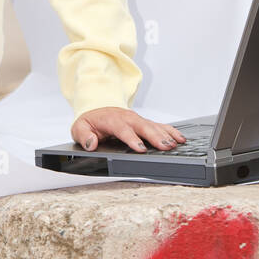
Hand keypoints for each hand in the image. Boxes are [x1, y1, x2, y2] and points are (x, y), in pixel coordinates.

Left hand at [71, 107, 186, 152]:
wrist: (97, 109)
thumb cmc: (90, 121)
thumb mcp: (79, 128)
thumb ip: (83, 135)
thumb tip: (91, 144)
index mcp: (112, 120)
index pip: (122, 129)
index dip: (132, 139)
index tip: (140, 148)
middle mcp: (127, 118)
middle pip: (142, 126)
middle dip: (154, 136)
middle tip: (165, 146)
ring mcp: (137, 119)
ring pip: (153, 126)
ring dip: (165, 134)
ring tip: (176, 143)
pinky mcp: (143, 122)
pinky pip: (159, 125)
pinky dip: (170, 131)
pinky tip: (179, 138)